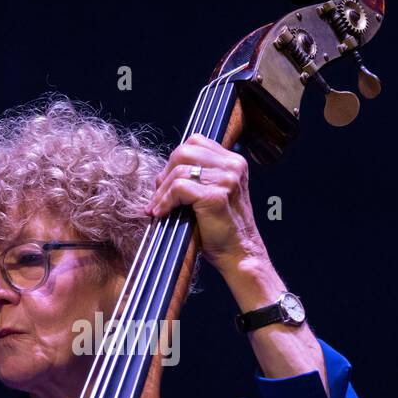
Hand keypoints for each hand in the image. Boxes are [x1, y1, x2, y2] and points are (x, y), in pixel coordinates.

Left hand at [145, 132, 268, 276]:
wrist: (240, 255)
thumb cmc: (224, 230)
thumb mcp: (215, 194)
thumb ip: (199, 177)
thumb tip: (164, 173)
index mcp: (234, 162)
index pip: (196, 142)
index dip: (176, 160)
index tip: (167, 182)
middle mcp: (233, 166)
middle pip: (184, 151)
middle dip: (165, 173)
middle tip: (158, 195)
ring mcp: (226, 179)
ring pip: (178, 170)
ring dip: (161, 191)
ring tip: (157, 208)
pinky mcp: (215, 195)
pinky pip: (178, 188)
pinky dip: (164, 201)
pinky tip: (162, 213)